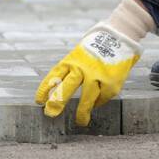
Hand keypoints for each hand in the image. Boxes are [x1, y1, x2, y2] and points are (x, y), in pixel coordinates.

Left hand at [35, 0, 152, 125]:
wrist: (119, 36)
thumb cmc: (96, 48)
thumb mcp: (79, 55)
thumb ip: (71, 70)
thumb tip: (59, 91)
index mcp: (72, 60)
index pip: (54, 76)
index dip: (45, 89)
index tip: (39, 101)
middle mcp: (83, 68)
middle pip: (68, 87)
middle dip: (57, 101)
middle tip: (50, 113)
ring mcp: (98, 76)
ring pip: (87, 99)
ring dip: (82, 112)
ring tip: (80, 122)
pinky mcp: (111, 83)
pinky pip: (102, 98)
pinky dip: (99, 102)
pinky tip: (96, 104)